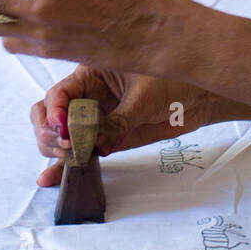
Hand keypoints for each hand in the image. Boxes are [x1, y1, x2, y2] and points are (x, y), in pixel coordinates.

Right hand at [30, 65, 241, 186]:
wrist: (202, 97)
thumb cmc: (176, 80)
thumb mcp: (145, 96)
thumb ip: (120, 120)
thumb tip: (95, 146)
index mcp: (92, 72)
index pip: (59, 92)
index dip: (55, 111)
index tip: (63, 128)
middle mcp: (88, 94)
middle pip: (48, 114)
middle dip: (50, 132)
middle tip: (67, 146)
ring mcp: (95, 117)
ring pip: (59, 134)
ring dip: (54, 149)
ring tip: (70, 159)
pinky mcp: (106, 136)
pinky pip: (81, 149)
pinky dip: (64, 164)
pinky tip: (50, 178)